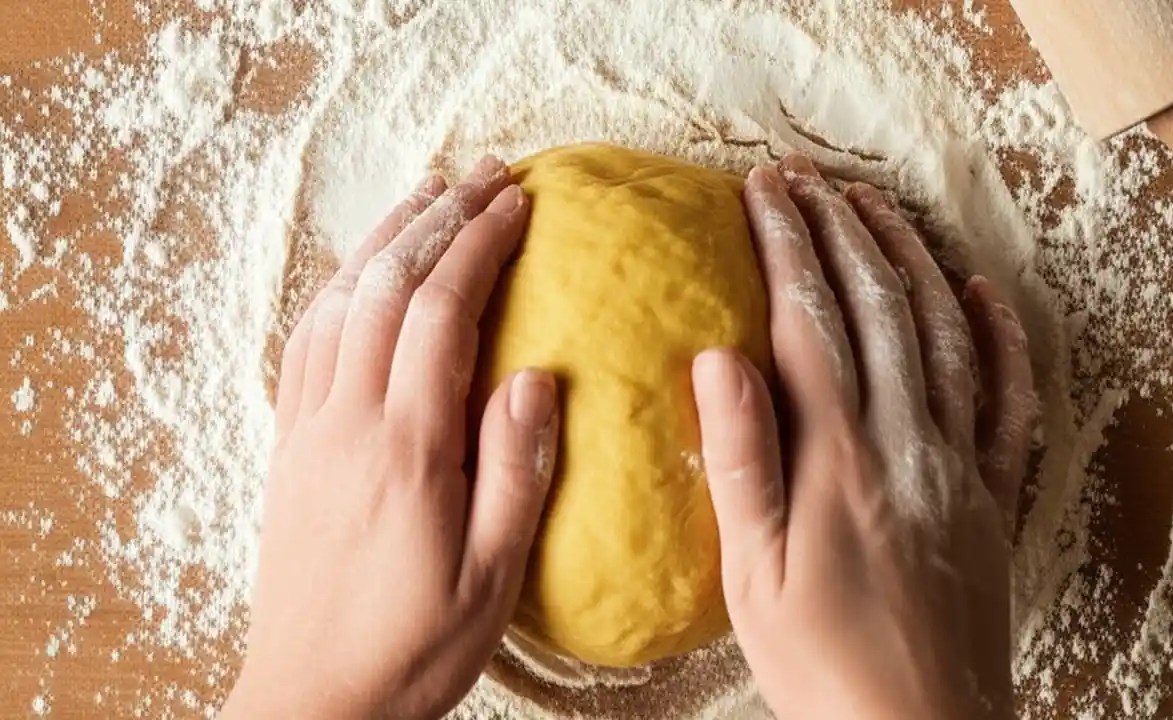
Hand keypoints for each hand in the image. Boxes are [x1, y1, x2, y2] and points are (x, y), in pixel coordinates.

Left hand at [222, 156, 558, 719]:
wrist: (313, 701)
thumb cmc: (414, 648)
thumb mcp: (493, 576)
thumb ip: (515, 470)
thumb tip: (534, 377)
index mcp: (406, 450)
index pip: (442, 313)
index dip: (480, 246)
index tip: (520, 203)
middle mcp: (346, 423)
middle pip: (386, 286)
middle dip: (438, 217)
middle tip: (486, 173)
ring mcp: (308, 430)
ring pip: (339, 302)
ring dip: (385, 237)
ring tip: (428, 195)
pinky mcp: (288, 446)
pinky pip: (306, 341)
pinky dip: (339, 287)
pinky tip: (364, 272)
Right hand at [692, 155, 1034, 718]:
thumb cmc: (820, 662)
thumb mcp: (753, 573)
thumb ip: (740, 460)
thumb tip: (719, 357)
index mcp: (839, 460)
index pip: (809, 323)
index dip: (786, 246)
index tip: (763, 191)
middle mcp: (907, 445)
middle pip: (878, 309)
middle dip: (840, 231)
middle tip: (808, 179)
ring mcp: (959, 466)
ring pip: (942, 334)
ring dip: (908, 259)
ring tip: (875, 206)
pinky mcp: (992, 495)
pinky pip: (1007, 399)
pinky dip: (997, 336)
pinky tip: (980, 291)